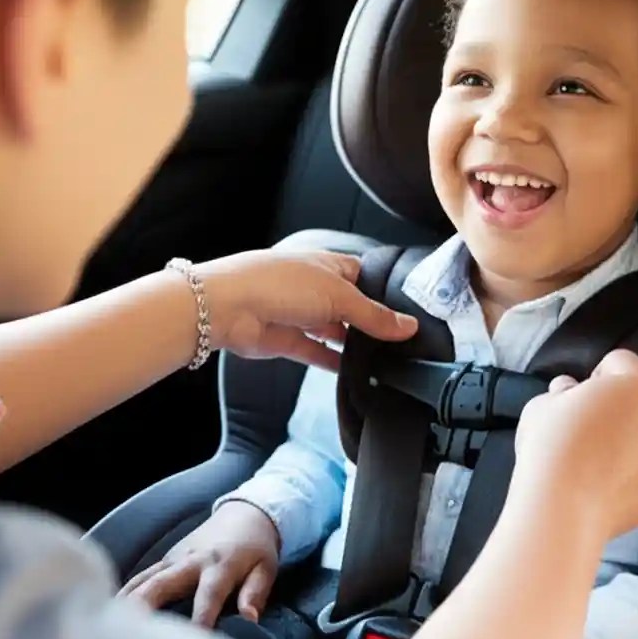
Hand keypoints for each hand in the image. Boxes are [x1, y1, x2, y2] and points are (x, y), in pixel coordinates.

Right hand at [119, 501, 280, 626]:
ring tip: (111, 621)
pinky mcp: (166, 558)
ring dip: (128, 600)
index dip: (200, 617)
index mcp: (220, 565)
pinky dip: (127, 590)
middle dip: (145, 606)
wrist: (245, 513)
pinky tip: (113, 607)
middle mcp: (192, 561)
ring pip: (144, 579)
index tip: (195, 637)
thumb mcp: (265, 568)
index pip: (208, 595)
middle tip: (132, 627)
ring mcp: (174, 558)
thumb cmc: (256, 547)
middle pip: (162, 584)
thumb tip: (250, 618)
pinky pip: (142, 575)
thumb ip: (255, 593)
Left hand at [197, 249, 417, 370]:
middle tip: (401, 343)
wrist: (228, 306)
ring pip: (334, 331)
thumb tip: (408, 327)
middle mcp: (314, 287)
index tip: (409, 314)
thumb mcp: (339, 296)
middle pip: (351, 307)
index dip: (385, 292)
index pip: (365, 276)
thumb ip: (374, 316)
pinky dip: (332, 362)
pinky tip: (354, 373)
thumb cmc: (278, 283)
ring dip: (353, 345)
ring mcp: (300, 314)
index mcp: (328, 265)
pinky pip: (316, 352)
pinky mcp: (286, 340)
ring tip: (383, 361)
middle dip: (370, 322)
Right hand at [513, 350, 637, 540]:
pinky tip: (597, 485)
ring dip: (624, 443)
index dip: (595, 375)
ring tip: (589, 462)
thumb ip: (563, 392)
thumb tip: (570, 394)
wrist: (562, 508)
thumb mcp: (543, 404)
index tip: (576, 396)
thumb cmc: (552, 444)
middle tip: (581, 429)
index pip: (620, 362)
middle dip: (615, 409)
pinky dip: (627, 475)